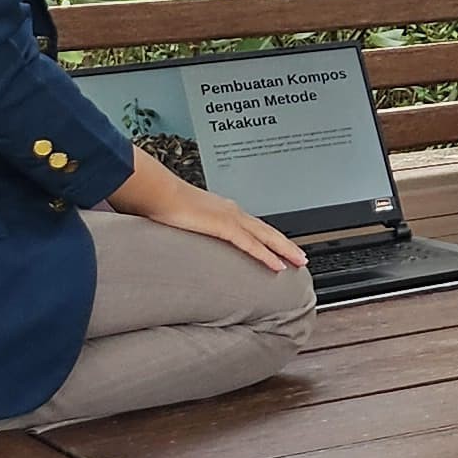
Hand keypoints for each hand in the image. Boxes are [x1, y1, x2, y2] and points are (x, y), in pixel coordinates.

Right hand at [106, 151, 304, 273]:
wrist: (156, 192)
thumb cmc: (163, 202)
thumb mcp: (183, 217)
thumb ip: (192, 225)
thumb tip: (189, 235)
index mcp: (223, 209)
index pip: (254, 226)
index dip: (270, 237)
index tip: (281, 247)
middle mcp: (232, 211)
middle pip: (267, 231)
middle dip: (286, 245)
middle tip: (301, 256)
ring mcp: (230, 218)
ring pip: (266, 237)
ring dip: (284, 250)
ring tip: (299, 261)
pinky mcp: (223, 227)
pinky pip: (251, 245)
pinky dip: (266, 256)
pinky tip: (277, 266)